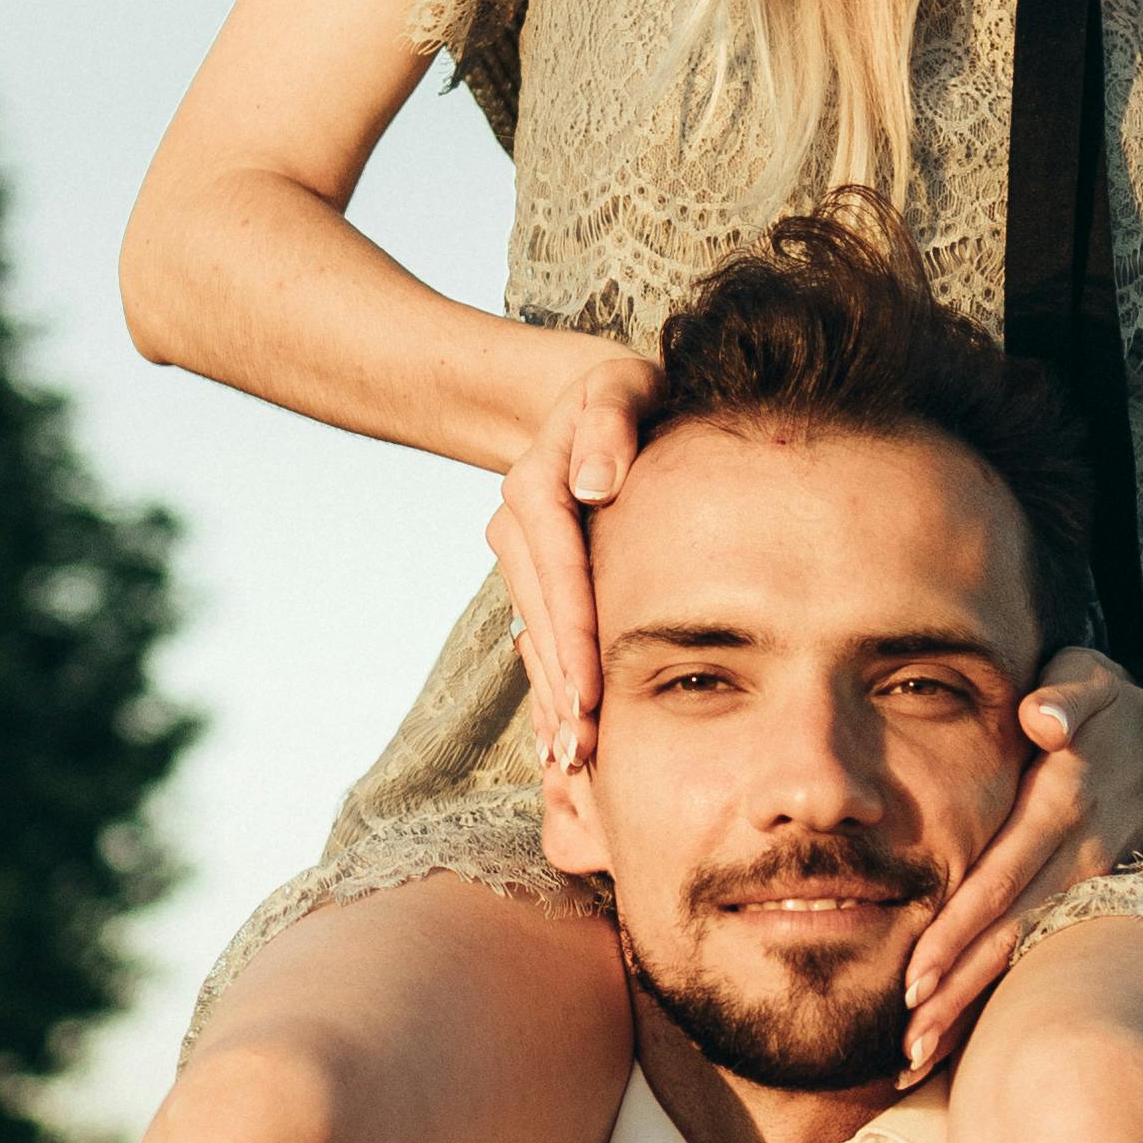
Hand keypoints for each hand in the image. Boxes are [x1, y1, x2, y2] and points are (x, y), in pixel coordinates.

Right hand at [484, 348, 660, 781]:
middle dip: (562, 685)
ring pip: (536, 629)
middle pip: (543, 614)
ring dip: (553, 693)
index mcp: (539, 483)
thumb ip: (612, 423)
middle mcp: (517, 520)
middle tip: (581, 753)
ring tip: (571, 757)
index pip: (560, 571)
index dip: (575, 636)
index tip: (591, 695)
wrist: (582, 392)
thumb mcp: (623, 386)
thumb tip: (596, 485)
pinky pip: (540, 626)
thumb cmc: (625, 390)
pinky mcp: (529, 565)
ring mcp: (518, 546)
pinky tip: (562, 727)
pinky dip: (551, 677)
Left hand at [896, 651, 1142, 1073]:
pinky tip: (959, 1036)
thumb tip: (1042, 717)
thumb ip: (1067, 693)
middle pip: (1008, 937)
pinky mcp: (1090, 899)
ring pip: (1023, 956)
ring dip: (973, 1011)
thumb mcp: (1093, 676)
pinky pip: (1040, 954)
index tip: (915, 978)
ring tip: (921, 1060)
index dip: (958, 931)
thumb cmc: (1116, 703)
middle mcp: (1076, 856)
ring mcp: (1088, 885)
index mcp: (1063, 806)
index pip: (1001, 879)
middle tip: (907, 1049)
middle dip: (956, 995)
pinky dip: (1001, 999)